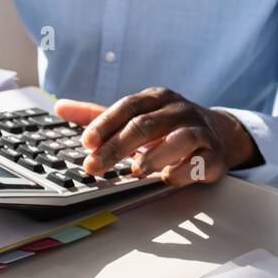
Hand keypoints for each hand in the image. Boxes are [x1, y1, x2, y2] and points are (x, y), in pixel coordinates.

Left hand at [55, 87, 261, 186]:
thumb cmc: (166, 126)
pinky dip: (184, 171)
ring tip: (135, 171)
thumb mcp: (134, 116)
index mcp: (156, 98)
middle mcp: (178, 110)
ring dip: (155, 156)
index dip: (106, 124)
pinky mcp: (214, 154)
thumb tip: (60, 106)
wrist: (218, 133)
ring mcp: (199, 131)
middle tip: (95, 166)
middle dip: (117, 147)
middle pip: (146, 125)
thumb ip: (98, 115)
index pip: (128, 107)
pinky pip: (201, 161)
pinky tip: (167, 178)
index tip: (86, 143)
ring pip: (179, 138)